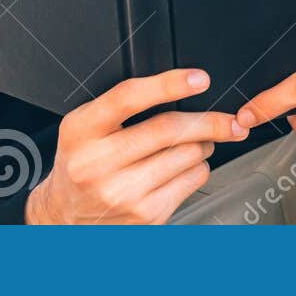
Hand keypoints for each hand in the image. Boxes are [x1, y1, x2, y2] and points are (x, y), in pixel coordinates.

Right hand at [26, 68, 247, 223]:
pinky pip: (192, 179)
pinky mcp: (146, 215)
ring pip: (187, 155)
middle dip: (210, 121)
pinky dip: (199, 167)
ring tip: (196, 142)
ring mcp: (123, 193)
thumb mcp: (85, 126)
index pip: (129, 98)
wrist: (65, 215)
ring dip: (204, 144)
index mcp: (82, 131)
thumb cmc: (82, 163)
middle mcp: (98, 164)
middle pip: (168, 129)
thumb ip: (123, 105)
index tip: (200, 79)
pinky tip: (184, 167)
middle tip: (229, 118)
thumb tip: (183, 88)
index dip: (169, 85)